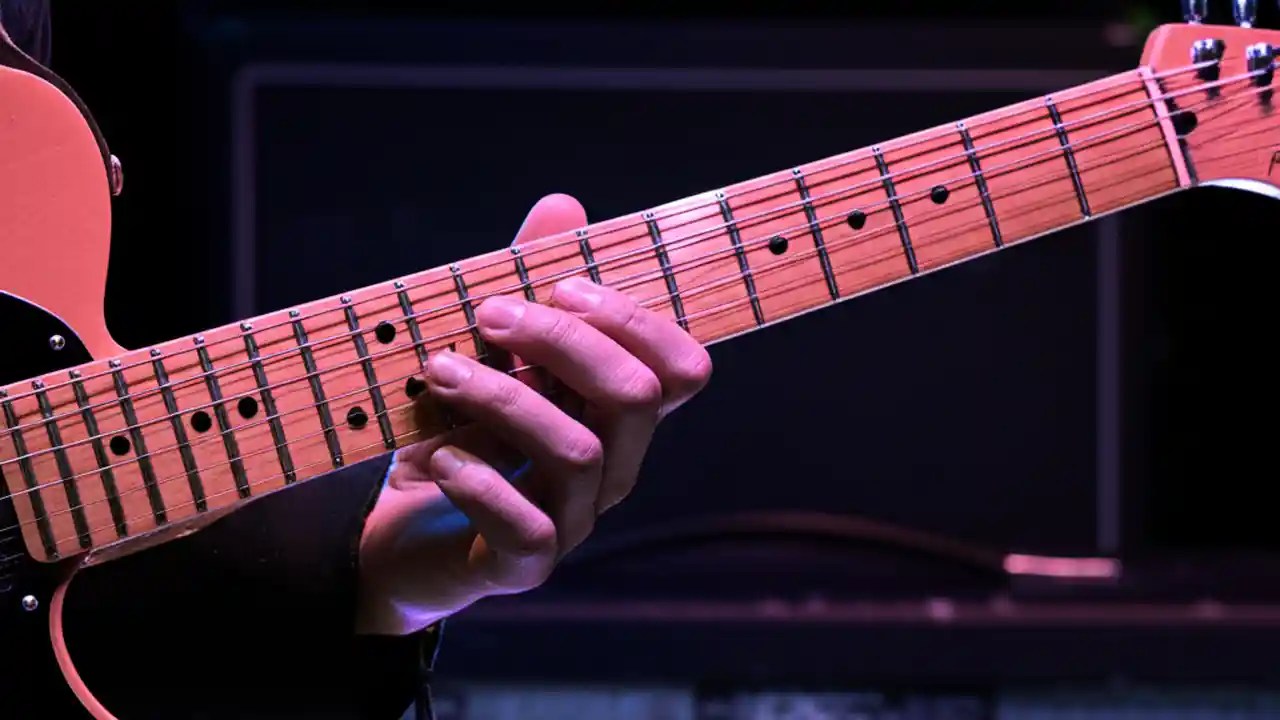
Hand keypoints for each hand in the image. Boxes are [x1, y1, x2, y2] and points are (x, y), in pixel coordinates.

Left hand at [354, 194, 712, 634]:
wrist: (398, 528)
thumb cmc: (456, 429)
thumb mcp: (486, 351)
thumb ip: (527, 282)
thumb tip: (564, 205)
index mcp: (617, 412)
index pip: (682, 367)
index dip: (635, 318)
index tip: (560, 286)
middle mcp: (613, 465)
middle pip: (634, 397)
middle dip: (561, 341)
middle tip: (488, 314)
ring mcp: (573, 519)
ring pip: (578, 451)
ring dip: (503, 398)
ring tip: (436, 371)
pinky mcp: (523, 564)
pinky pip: (526, 527)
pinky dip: (478, 480)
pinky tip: (435, 454)